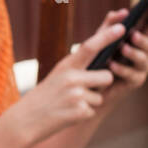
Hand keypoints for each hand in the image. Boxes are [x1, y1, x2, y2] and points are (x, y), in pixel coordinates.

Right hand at [18, 21, 123, 142]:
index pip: (90, 46)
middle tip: (83, 89)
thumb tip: (105, 65)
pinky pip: (92, 111)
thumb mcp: (58, 76)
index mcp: (66, 66)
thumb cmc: (44, 96)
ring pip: (100, 97)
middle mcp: (72, 78)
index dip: (107, 36)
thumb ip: (78, 68)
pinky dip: (82, 114)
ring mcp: (76, 95)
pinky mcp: (79, 112)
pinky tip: (67, 114)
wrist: (25, 120)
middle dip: (102, 84)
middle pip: (107, 76)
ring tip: (69, 104)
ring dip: (89, 102)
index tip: (122, 27)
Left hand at [103, 4, 147, 95]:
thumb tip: (124, 11)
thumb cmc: (99, 54)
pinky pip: (132, 74)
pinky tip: (112, 65)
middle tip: (133, 35)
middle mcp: (144, 52)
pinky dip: (122, 69)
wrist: (90, 79)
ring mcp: (141, 67)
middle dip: (142, 39)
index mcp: (139, 38)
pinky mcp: (135, 80)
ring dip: (133, 53)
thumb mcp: (102, 36)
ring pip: (143, 59)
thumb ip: (111, 23)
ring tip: (122, 48)